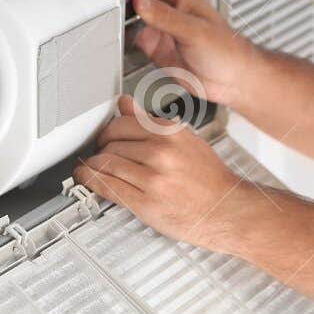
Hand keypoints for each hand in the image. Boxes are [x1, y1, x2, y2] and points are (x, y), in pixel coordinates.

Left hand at [74, 94, 256, 253]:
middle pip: (111, 143)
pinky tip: (88, 179)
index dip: (107, 130)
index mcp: (170, 133)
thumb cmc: (209, 178)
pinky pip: (109, 188)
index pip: (122, 122)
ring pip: (106, 164)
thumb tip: (126, 104)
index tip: (104, 136)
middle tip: (97, 153)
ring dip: (92, 166)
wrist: (226, 209)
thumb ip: (151, 122)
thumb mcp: (185, 140)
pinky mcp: (145, 202)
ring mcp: (152, 178)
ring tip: (90, 167)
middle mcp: (161, 152)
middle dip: (100, 148)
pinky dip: (92, 182)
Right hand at [111, 0, 261, 107]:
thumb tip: (140, 2)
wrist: (232, 81)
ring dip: (115, 2)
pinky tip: (111, 33)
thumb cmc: (227, 50)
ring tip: (98, 0)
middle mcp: (167, 4)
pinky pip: (129, 33)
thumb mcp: (195, 31)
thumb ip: (166, 17)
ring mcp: (159, 23)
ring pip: (129, 4)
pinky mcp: (154, 44)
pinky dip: (118, 32)